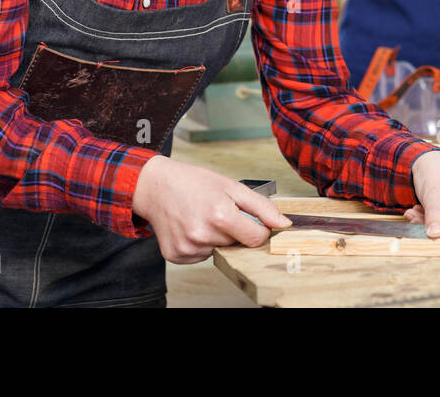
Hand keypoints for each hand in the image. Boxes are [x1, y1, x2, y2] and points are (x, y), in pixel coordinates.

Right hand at [132, 155, 292, 263]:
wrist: (155, 186)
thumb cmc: (193, 182)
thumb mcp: (232, 186)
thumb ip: (262, 207)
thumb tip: (284, 224)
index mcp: (220, 216)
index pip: (256, 238)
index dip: (257, 229)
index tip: (248, 219)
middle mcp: (203, 235)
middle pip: (237, 244)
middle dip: (234, 230)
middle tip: (218, 211)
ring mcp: (188, 248)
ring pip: (219, 250)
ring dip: (217, 238)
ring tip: (202, 217)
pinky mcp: (176, 256)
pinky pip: (201, 256)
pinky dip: (201, 245)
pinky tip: (191, 227)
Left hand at [403, 150, 439, 237]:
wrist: (429, 161)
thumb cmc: (437, 170)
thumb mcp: (435, 195)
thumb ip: (436, 217)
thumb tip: (434, 234)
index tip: (433, 234)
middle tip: (417, 220)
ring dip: (437, 226)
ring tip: (416, 214)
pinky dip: (438, 223)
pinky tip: (422, 214)